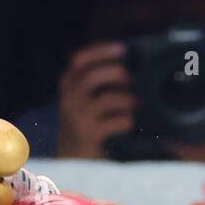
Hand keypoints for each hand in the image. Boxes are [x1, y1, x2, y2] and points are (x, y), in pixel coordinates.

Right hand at [57, 42, 134, 158]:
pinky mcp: (89, 135)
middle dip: (116, 73)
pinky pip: (114, 122)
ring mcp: (77, 117)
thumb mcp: (82, 95)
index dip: (101, 51)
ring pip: (106, 99)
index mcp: (67, 83)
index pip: (79, 60)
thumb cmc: (84, 119)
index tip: (123, 48)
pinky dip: (126, 120)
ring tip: (136, 103)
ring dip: (126, 98)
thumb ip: (96, 78)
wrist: (72, 155)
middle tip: (131, 79)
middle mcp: (69, 98)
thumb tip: (127, 61)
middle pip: (91, 76)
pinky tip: (129, 122)